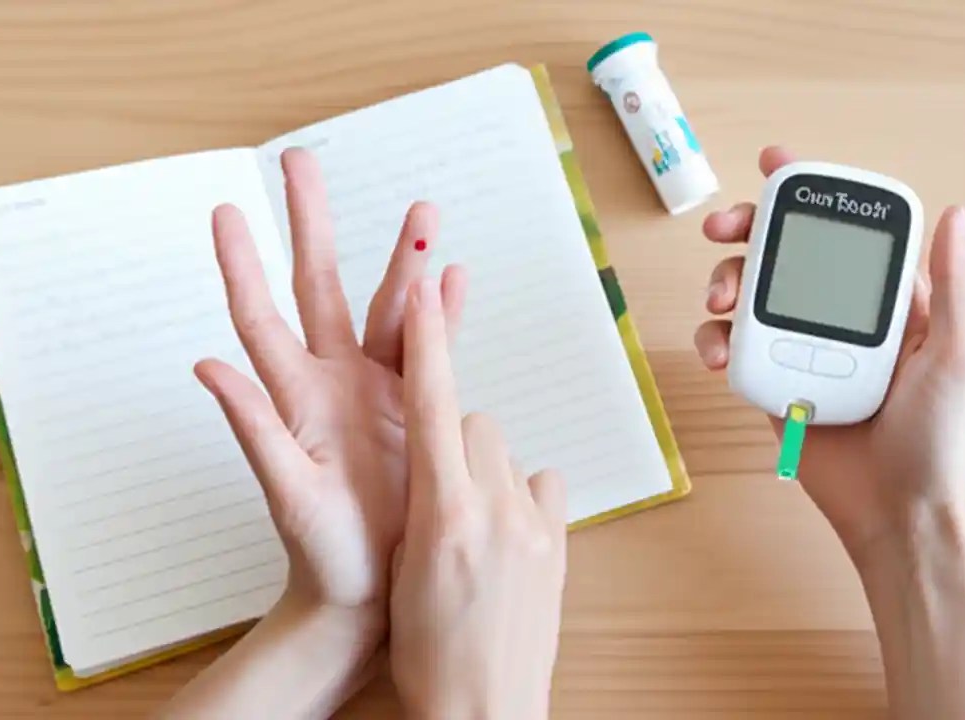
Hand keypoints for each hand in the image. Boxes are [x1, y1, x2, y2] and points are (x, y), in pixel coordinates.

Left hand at [195, 147, 465, 618]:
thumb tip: (207, 366)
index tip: (228, 209)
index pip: (262, 316)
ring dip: (405, 260)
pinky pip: (435, 348)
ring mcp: (375, 392)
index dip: (244, 263)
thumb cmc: (322, 553)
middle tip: (300, 163)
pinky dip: (447, 313)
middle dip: (312, 223)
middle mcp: (331, 382)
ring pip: (390, 309)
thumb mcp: (288, 494)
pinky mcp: (416, 408)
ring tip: (423, 211)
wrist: (368, 593)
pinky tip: (456, 276)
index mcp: (294, 398)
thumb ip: (255, 429)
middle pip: (320, 286)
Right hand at [389, 277, 567, 719]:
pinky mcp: (560, 543)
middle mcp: (494, 511)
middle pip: (473, 423)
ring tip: (466, 530)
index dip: (429, 340)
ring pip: (505, 455)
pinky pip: (540, 486)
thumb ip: (422, 504)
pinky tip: (505, 536)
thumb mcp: (404, 571)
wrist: (484, 711)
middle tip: (435, 491)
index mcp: (442, 515)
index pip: (434, 405)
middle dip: (451, 438)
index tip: (425, 287)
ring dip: (484, 472)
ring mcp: (534, 527)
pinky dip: (520, 497)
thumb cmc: (428, 654)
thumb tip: (434, 469)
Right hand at [695, 146, 964, 561]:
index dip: (809, 197)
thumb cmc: (942, 440)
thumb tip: (954, 213)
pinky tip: (720, 351)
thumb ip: (955, 284)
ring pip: (750, 297)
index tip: (775, 166)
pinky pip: (735, 350)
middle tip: (721, 226)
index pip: (845, 234)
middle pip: (784, 255)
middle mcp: (842, 320)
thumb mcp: (961, 354)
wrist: (899, 515)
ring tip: (720, 299)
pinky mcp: (774, 387)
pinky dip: (716, 342)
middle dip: (747, 231)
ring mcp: (804, 352)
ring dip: (725, 283)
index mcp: (889, 304)